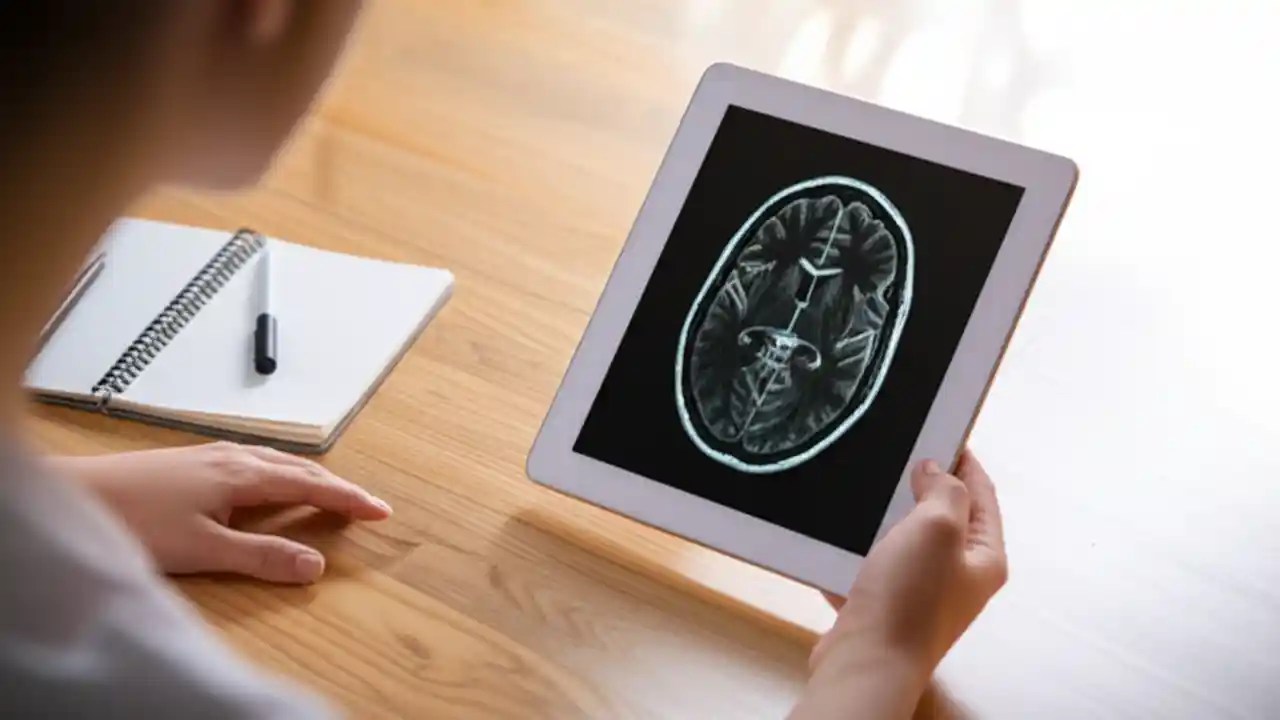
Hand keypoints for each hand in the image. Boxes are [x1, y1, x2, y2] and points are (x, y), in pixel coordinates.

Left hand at [50, 442, 391, 583]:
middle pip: (300, 468)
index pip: (311, 486)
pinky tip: (268, 480)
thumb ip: (261, 557)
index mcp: (243, 475)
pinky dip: (280, 471)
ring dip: (310, 476)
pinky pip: (255, 460)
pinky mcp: (193, 462)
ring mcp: (212, 456)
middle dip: (337, 486)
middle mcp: (233, 457)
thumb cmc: (134, 519)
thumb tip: (315, 565)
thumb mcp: (203, 549)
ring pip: (277, 461)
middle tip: (367, 504)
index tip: (381, 510)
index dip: (349, 499)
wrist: (77, 492)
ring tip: (329, 491)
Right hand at [792, 451, 1006, 718]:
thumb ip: (945, 490)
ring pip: (906, 539)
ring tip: (867, 486)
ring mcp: (921, 594)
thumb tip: (935, 470)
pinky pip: (875, 564)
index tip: (939, 429)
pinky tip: (842, 530)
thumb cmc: (909, 597)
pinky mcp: (885, 606)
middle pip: (946, 517)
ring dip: (888, 514)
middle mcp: (959, 577)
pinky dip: (861, 547)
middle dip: (923, 484)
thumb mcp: (938, 528)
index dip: (964, 460)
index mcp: (984, 558)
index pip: (983, 495)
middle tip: (897, 453)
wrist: (865, 661)